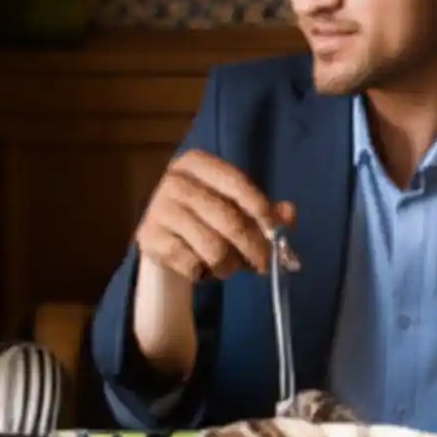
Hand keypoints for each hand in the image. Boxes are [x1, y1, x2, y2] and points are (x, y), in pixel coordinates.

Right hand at [135, 149, 295, 280]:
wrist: (164, 239)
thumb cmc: (207, 218)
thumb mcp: (237, 207)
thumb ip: (265, 210)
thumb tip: (288, 214)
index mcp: (197, 163)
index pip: (237, 183)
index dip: (261, 208)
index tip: (275, 231)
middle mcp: (174, 180)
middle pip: (229, 220)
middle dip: (253, 248)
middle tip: (263, 265)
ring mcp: (158, 209)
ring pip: (213, 248)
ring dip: (229, 266)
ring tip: (229, 267)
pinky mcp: (148, 238)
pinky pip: (192, 264)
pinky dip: (205, 274)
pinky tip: (203, 268)